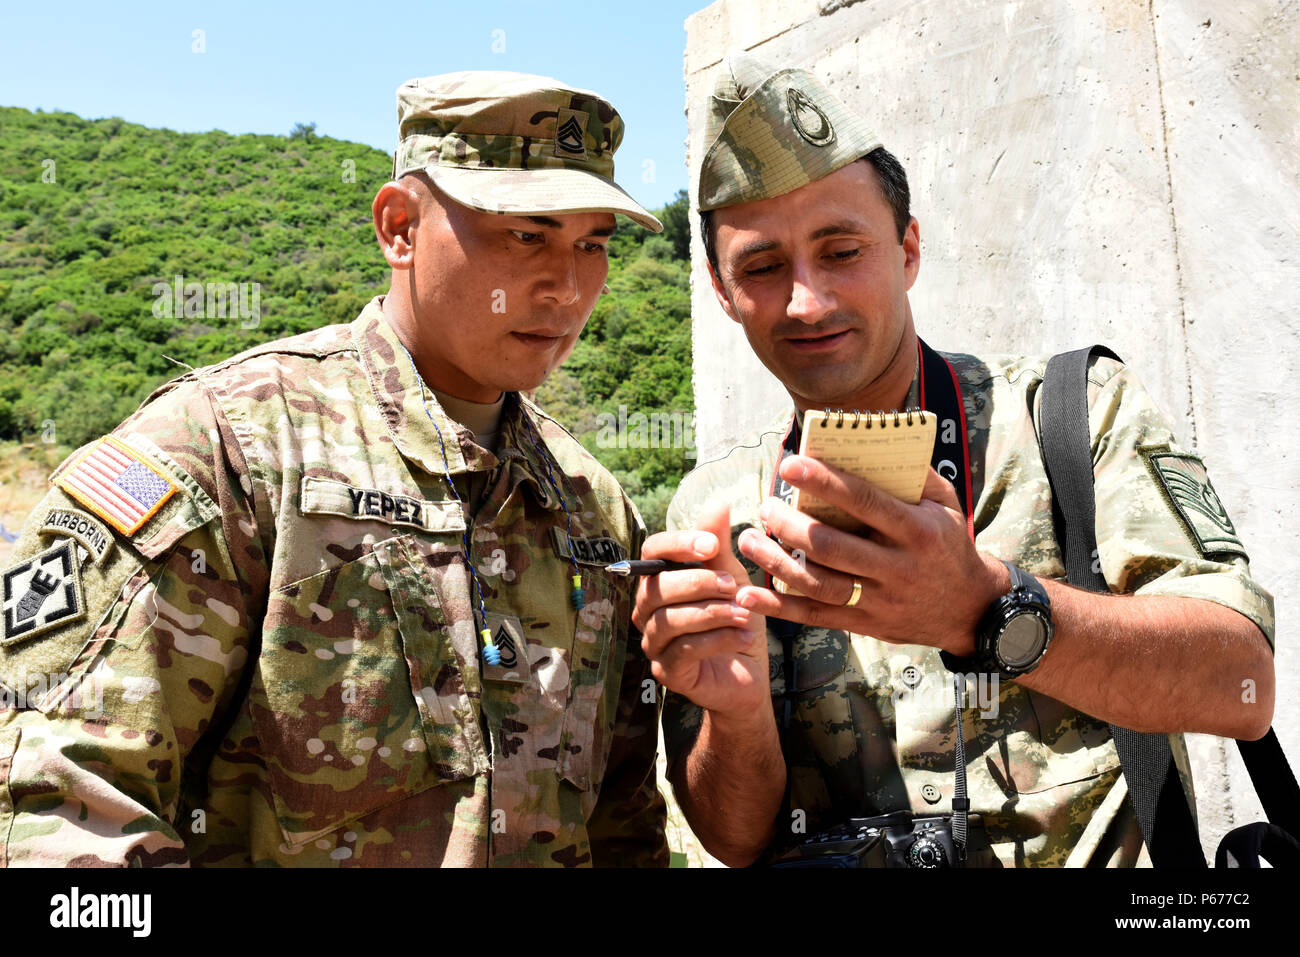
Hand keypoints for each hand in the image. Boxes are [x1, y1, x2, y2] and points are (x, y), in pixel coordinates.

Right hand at [632, 505, 769, 718]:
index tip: (711, 544)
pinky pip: (685, 650)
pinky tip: (744, 636)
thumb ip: (719, 545)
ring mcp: (653, 643)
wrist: (749, 671)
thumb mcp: (732, 576)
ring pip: (670, 620)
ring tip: (744, 612)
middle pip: (656, 588)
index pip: (651, 552)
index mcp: (659, 581)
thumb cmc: (735, 619)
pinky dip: (718, 639)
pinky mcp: (666, 672)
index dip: (678, 544)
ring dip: (712, 613)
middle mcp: (647, 611)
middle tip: (733, 586)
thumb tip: (718, 501)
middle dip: (698, 583)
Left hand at [734, 456, 1006, 653]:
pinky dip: (779, 608)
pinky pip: (815, 617)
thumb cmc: (949, 543)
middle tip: (765, 507)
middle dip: (790, 525)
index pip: (865, 502)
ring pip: (817, 584)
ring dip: (776, 563)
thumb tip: (872, 438)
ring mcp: (880, 601)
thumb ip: (914, 473)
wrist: (971, 609)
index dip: (824, 482)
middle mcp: (898, 568)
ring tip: (748, 541)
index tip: (789, 465)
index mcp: (918, 531)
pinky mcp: (865, 625)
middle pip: (831, 546)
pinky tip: (749, 596)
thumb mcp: (946, 504)